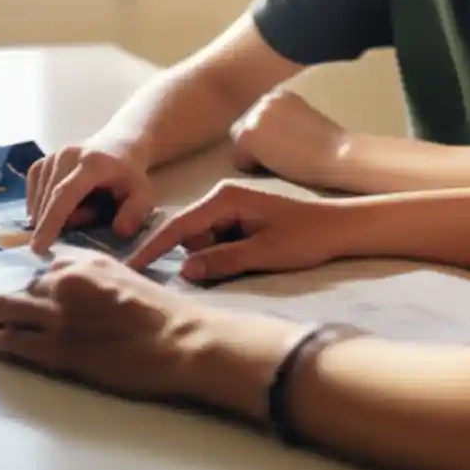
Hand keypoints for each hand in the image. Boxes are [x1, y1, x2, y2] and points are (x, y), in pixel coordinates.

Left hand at [0, 252, 300, 420]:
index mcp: (87, 262)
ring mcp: (55, 315)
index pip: (47, 267)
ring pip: (2, 308)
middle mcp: (64, 282)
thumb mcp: (131, 277)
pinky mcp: (52, 348)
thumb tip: (80, 285)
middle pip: (19, 286)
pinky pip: (7, 339)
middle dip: (0, 298)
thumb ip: (100, 276)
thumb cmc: (165, 314)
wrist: (179, 340)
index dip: (36, 283)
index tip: (28, 291)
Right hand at [26, 137, 154, 253]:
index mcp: (92, 163)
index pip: (64, 194)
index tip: (39, 248)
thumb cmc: (129, 175)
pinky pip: (34, 194)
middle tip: (87, 221)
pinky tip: (61, 209)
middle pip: (50, 200)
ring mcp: (51, 157)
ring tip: (83, 208)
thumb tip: (119, 232)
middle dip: (60, 222)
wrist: (118, 145)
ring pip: (41, 199)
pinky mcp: (41, 163)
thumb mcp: (143, 193)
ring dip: (55, 215)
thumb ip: (135, 213)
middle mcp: (66, 155)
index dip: (51, 222)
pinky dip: (43, 208)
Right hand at [127, 182, 354, 283]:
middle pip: (190, 236)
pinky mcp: (239, 221)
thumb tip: (186, 271)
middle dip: (203, 256)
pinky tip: (251, 256)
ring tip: (254, 257)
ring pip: (203, 242)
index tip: (130, 269)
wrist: (339, 228)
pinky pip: (218, 243)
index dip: (153, 249)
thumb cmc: (305, 237)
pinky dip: (227, 255)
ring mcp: (231, 209)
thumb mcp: (262, 253)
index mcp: (224, 199)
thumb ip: (222, 261)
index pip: (178, 227)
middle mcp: (222, 199)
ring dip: (218, 258)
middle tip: (242, 261)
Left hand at [231, 89, 350, 189]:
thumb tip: (267, 145)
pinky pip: (239, 161)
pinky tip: (281, 167)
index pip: (259, 123)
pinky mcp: (248, 135)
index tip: (294, 150)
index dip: (272, 143)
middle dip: (259, 149)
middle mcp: (264, 99)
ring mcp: (254, 116)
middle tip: (288, 160)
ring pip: (240, 146)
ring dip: (257, 159)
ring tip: (285, 164)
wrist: (341, 156)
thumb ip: (285, 127)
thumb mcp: (307, 126)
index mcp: (281, 95)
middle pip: (244, 132)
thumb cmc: (332, 150)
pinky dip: (256, 170)